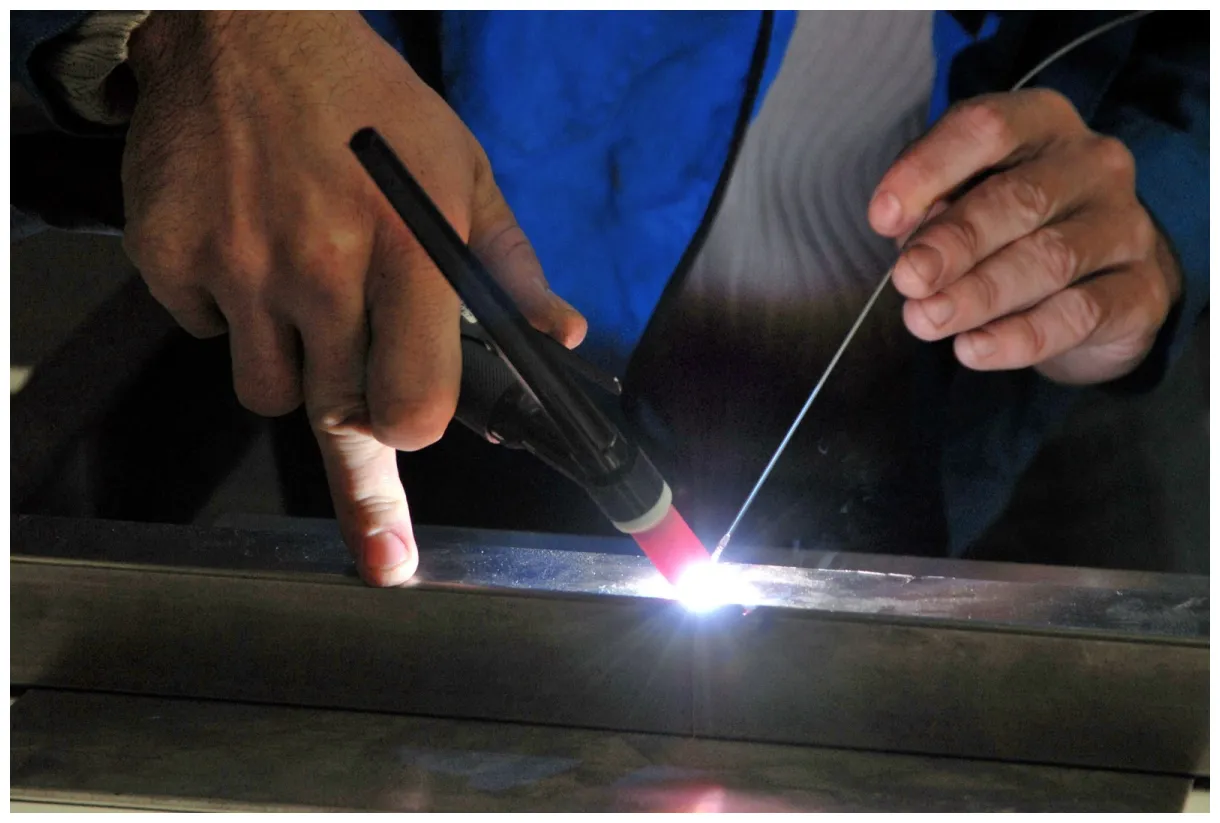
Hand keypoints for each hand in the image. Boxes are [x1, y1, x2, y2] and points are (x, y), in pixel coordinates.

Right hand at [122, 12, 585, 584]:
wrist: (246, 29)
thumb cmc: (367, 98)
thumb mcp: (460, 170)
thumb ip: (512, 265)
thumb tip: (560, 336)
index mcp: (408, 249)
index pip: (412, 404)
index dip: (414, 426)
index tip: (412, 423)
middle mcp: (320, 267)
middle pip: (334, 416)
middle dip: (352, 413)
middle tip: (356, 381)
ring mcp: (237, 265)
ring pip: (265, 391)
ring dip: (290, 369)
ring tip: (301, 300)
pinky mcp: (168, 256)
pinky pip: (204, 333)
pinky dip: (227, 312)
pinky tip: (247, 253)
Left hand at [869, 89, 1180, 384]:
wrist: (1101, 285)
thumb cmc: (1012, 231)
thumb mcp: (965, 203)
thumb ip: (933, 208)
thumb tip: (901, 230)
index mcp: (1040, 124)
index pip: (986, 128)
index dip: (928, 170)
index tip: (882, 218)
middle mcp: (1092, 164)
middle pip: (1018, 198)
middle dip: (954, 243)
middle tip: (908, 281)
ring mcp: (1125, 225)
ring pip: (1048, 259)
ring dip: (979, 294)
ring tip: (927, 320)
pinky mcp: (1141, 290)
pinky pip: (1079, 314)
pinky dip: (1021, 336)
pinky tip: (974, 348)